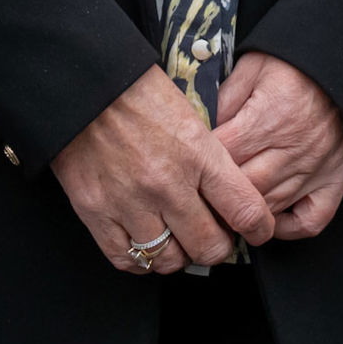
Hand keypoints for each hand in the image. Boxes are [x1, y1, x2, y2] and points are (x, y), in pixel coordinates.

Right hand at [52, 67, 278, 275]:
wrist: (83, 83)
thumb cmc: (136, 91)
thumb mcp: (189, 114)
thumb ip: (208, 158)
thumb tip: (224, 196)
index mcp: (198, 154)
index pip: (245, 210)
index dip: (259, 229)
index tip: (258, 231)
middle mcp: (167, 185)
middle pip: (209, 247)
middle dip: (216, 247)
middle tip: (210, 236)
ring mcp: (130, 202)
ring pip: (168, 260)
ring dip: (176, 254)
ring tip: (174, 238)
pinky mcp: (96, 211)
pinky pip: (127, 259)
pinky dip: (139, 258)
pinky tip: (143, 242)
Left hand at [212, 55, 342, 239]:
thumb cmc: (296, 66)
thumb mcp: (253, 66)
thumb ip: (225, 97)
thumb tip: (201, 126)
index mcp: (269, 118)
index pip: (225, 153)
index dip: (201, 163)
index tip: (187, 168)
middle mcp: (293, 148)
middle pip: (245, 186)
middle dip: (218, 195)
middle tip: (198, 197)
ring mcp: (316, 169)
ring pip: (271, 207)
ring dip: (246, 213)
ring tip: (224, 211)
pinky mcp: (336, 180)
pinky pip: (311, 220)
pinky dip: (289, 227)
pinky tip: (269, 220)